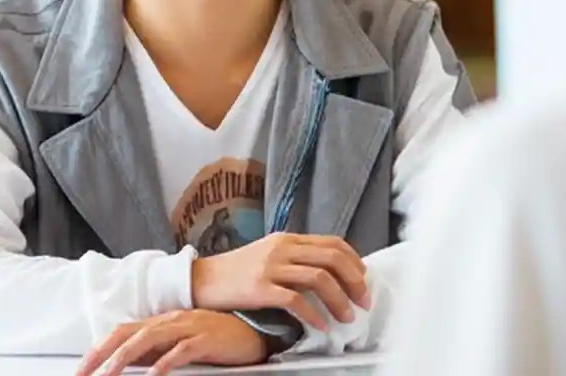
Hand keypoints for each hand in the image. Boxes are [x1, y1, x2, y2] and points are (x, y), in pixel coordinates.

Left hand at [74, 310, 268, 375]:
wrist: (254, 332)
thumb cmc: (216, 340)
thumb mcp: (180, 345)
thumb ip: (155, 353)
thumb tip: (128, 366)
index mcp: (161, 322)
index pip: (121, 331)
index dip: (98, 349)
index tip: (81, 369)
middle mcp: (170, 321)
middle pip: (128, 333)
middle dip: (102, 353)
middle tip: (84, 373)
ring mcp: (188, 327)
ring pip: (148, 339)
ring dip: (124, 358)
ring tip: (108, 374)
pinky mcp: (205, 339)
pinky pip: (180, 350)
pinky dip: (164, 363)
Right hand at [191, 233, 370, 330]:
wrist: (202, 279)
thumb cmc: (236, 271)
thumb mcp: (268, 254)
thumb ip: (295, 258)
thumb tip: (327, 273)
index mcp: (287, 239)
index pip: (332, 243)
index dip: (355, 262)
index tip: (364, 280)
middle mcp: (282, 249)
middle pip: (332, 259)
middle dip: (355, 282)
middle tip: (363, 302)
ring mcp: (270, 267)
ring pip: (319, 278)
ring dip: (340, 300)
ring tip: (346, 317)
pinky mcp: (260, 288)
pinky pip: (296, 300)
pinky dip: (313, 315)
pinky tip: (320, 326)